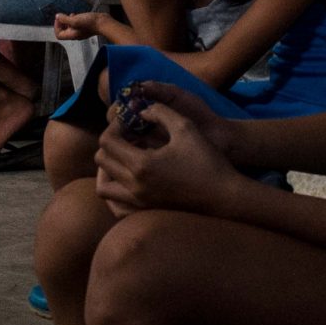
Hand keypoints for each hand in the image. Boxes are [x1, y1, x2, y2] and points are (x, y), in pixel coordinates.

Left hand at [53, 11, 101, 41]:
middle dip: (61, 23)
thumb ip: (65, 19)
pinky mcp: (85, 28)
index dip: (56, 27)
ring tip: (71, 15)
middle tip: (63, 16)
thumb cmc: (90, 23)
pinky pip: (75, 25)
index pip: (59, 35)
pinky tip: (77, 15)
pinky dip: (73, 20)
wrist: (103, 23)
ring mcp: (80, 32)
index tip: (59, 18)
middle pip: (63, 31)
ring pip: (69, 27)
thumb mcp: (75, 20)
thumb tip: (57, 16)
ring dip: (67, 21)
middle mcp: (75, 35)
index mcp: (72, 35)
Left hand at [93, 95, 238, 215]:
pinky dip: (114, 191)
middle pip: (101, 160)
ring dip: (106, 168)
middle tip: (127, 136)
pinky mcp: (145, 212)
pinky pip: (115, 205)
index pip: (107, 141)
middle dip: (110, 143)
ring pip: (103, 186)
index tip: (129, 122)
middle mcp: (134, 186)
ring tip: (123, 158)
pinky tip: (128, 180)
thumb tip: (142, 112)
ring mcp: (138, 203)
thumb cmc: (207, 160)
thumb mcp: (185, 126)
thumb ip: (160, 112)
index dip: (115, 126)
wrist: (224, 196)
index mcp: (141, 165)